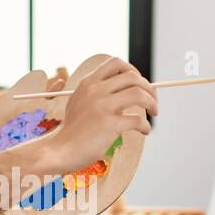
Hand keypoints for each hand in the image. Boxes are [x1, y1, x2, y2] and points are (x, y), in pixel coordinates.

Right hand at [49, 57, 156, 171]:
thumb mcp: (79, 102)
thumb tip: (126, 89)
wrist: (60, 151)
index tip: (139, 83)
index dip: (133, 70)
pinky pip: (137, 120)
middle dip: (148, 88)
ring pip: (138, 94)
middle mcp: (95, 90)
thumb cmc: (72, 130)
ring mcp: (102, 107)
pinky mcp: (109, 125)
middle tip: (153, 101)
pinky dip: (146, 125)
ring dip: (152, 103)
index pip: (116, 63)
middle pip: (133, 77)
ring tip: (154, 112)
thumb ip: (97, 93)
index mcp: (88, 83)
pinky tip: (144, 131)